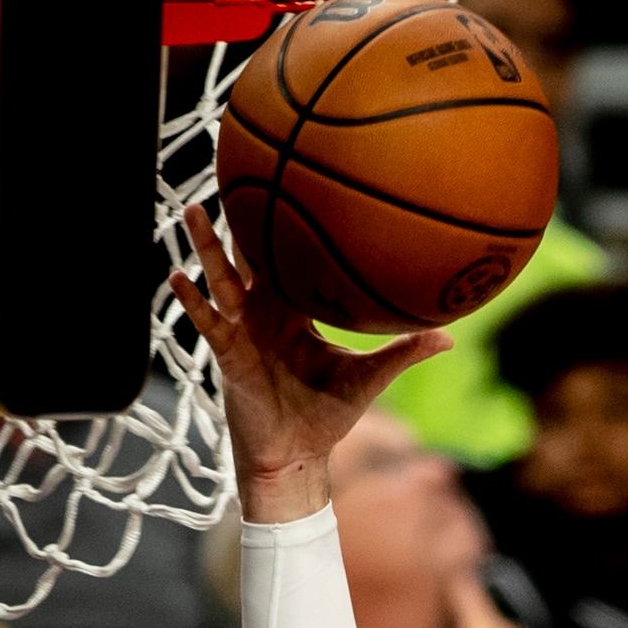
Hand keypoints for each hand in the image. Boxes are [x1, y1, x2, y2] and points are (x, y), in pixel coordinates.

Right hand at [170, 201, 448, 522]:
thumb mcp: (369, 378)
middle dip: (240, 220)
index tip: (287, 183)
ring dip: (206, 247)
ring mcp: (241, 331)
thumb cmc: (327, 415)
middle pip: (248, 257)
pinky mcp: (228, 355)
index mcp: (294, 311)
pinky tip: (177, 278)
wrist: (298, 455)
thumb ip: (403, 353)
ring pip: (221, 279)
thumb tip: (450, 338)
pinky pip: (207, 323)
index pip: (288, 261)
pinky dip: (193, 302)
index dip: (285, 227)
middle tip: (234, 171)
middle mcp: (264, 313)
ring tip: (193, 210)